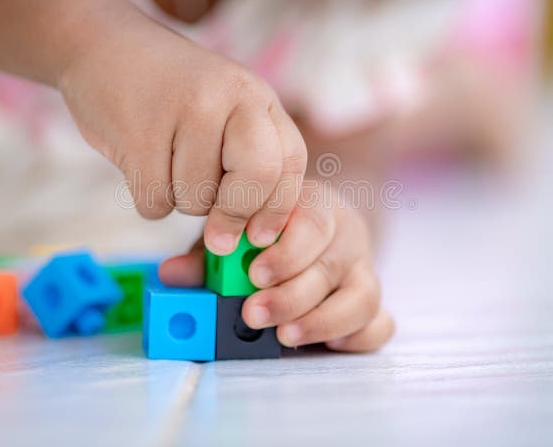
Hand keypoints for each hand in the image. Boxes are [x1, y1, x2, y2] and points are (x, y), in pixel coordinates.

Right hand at [58, 15, 306, 254]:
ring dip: (180, 199)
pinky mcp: (140, 133)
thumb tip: (255, 235)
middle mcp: (228, 97)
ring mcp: (185, 111)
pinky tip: (139, 160)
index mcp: (256, 96)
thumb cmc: (170, 93)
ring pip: (197, 200)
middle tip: (217, 236)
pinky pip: (155, 201)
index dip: (278, 208)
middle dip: (235, 216)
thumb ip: (248, 157)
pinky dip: (147, 197)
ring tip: (165, 159)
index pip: (290, 161)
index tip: (259, 237)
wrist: (102, 45)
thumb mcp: (223, 108)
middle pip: (255, 178)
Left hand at [160, 184, 393, 351]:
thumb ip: (207, 253)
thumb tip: (171, 273)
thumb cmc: (268, 234)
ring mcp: (363, 271)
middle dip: (292, 295)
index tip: (254, 275)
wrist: (314, 230)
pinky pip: (381, 323)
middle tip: (254, 314)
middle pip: (331, 265)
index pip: (312, 222)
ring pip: (363, 296)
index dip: (286, 252)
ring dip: (323, 320)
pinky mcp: (373, 304)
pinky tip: (329, 343)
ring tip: (286, 335)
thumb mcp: (236, 236)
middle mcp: (344, 236)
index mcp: (313, 208)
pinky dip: (360, 336)